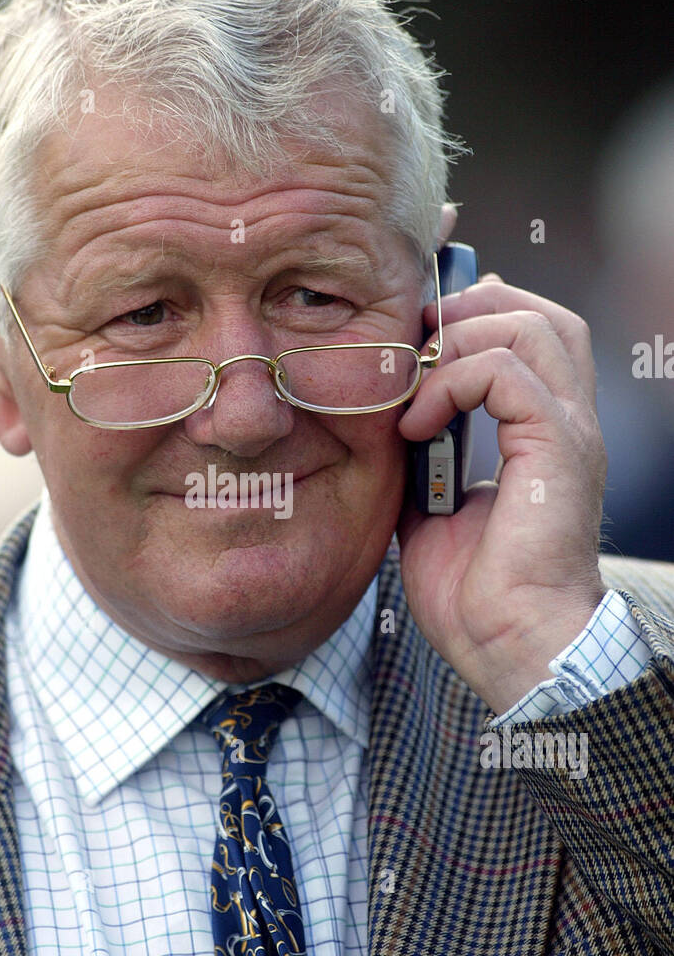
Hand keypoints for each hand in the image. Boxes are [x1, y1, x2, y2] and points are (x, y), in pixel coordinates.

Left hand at [396, 272, 607, 715]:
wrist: (507, 646)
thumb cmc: (474, 597)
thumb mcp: (430, 511)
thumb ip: (421, 460)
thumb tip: (387, 428)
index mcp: (543, 434)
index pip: (532, 334)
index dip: (475, 317)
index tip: (414, 342)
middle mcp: (566, 422)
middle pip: (539, 313)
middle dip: (468, 310)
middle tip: (413, 347)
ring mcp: (567, 431)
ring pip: (527, 325)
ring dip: (455, 342)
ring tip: (412, 391)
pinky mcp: (556, 447)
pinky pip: (506, 372)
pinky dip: (451, 384)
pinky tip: (416, 426)